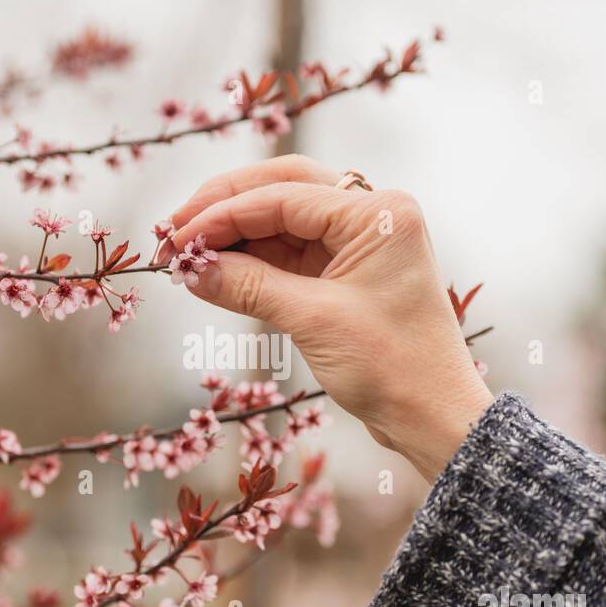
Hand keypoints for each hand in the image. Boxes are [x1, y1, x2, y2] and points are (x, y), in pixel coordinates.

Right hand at [163, 154, 492, 483]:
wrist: (432, 417)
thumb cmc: (393, 367)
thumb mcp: (313, 321)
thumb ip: (247, 286)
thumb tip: (189, 268)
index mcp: (378, 214)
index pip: (284, 195)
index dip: (223, 215)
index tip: (178, 238)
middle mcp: (371, 217)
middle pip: (282, 190)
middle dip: (224, 208)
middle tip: (173, 231)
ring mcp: (358, 244)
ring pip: (281, 221)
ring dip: (233, 236)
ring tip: (184, 255)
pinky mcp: (344, 274)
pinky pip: (288, 254)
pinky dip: (250, 262)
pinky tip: (213, 272)